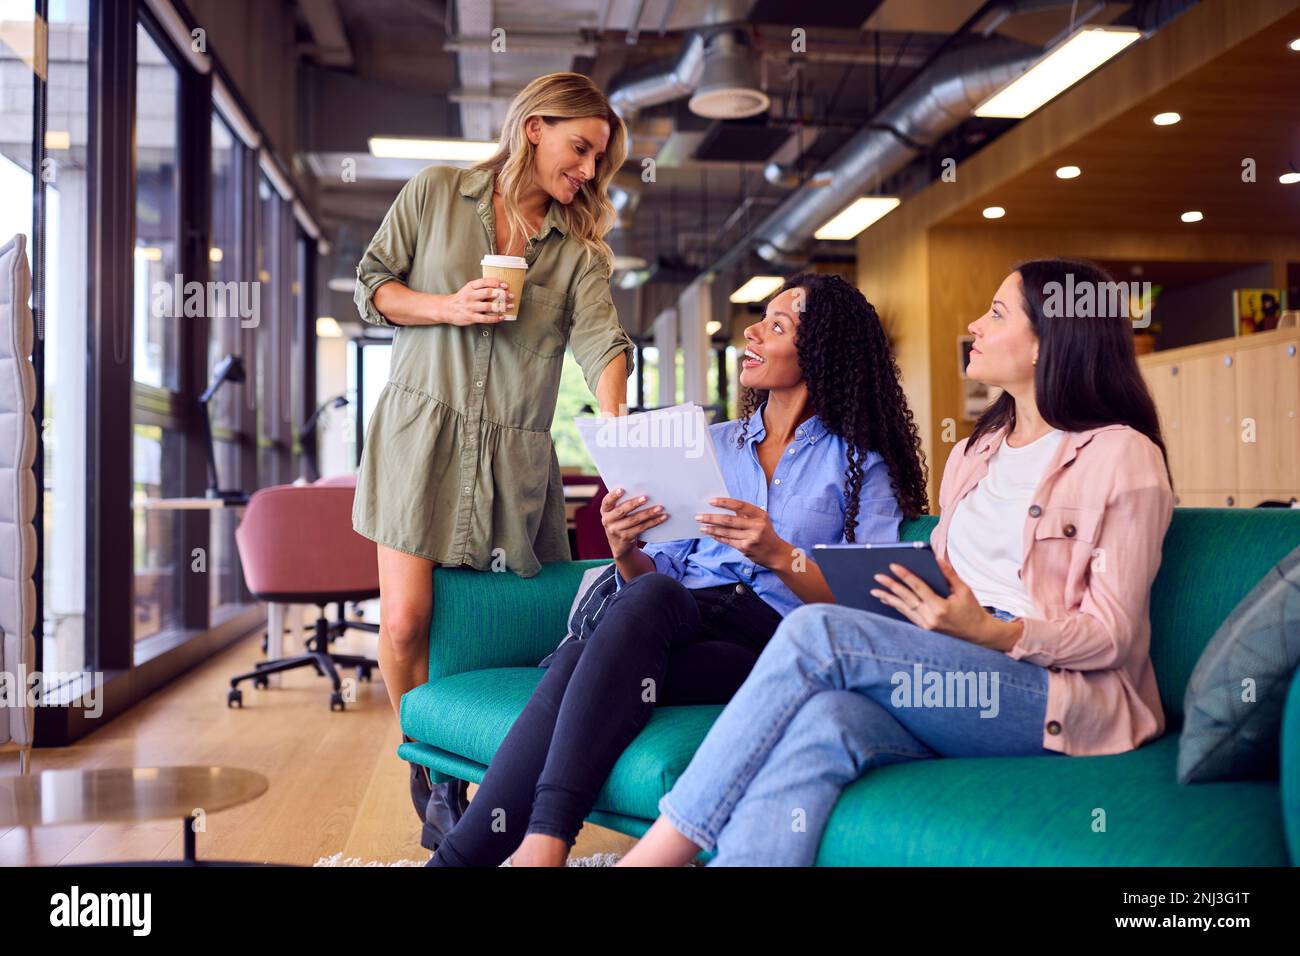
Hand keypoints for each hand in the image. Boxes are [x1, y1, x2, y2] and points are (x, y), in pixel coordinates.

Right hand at [436, 278, 514, 325]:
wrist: (447, 308)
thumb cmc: (461, 298)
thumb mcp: (469, 288)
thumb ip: (481, 287)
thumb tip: (499, 287)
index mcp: (470, 286)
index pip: (485, 282)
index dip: (496, 283)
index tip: (505, 285)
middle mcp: (470, 295)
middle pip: (488, 293)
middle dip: (501, 294)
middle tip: (511, 296)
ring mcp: (470, 307)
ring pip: (488, 306)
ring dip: (501, 306)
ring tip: (509, 306)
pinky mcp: (471, 317)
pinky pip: (485, 318)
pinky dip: (495, 318)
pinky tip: (502, 317)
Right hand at [600, 488, 666, 559]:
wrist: (619, 545)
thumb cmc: (620, 521)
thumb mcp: (615, 513)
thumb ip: (622, 503)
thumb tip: (642, 489)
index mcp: (604, 511)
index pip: (607, 502)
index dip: (613, 496)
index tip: (622, 490)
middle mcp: (607, 521)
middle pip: (621, 511)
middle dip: (634, 504)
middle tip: (645, 498)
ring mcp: (616, 531)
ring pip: (634, 520)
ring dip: (648, 513)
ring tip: (660, 508)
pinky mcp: (626, 538)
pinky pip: (642, 528)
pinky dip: (653, 522)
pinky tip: (662, 517)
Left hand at [696, 497, 785, 567]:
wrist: (776, 553)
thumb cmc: (765, 534)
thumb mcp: (760, 520)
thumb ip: (746, 515)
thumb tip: (723, 508)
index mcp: (760, 515)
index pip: (740, 505)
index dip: (724, 502)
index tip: (711, 501)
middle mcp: (756, 526)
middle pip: (729, 520)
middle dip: (712, 518)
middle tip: (699, 516)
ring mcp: (751, 538)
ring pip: (726, 532)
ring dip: (712, 529)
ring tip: (701, 526)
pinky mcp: (746, 548)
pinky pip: (728, 541)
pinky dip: (718, 537)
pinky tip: (710, 534)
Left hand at [869, 556, 1020, 650]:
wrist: (978, 634)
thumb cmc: (972, 610)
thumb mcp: (964, 590)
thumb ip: (949, 575)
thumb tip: (937, 558)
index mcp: (941, 607)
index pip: (918, 588)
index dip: (905, 576)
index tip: (893, 566)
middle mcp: (931, 618)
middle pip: (906, 599)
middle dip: (891, 586)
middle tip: (877, 576)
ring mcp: (926, 626)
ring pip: (903, 609)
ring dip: (889, 598)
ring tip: (875, 590)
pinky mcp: (924, 630)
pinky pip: (907, 616)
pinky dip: (897, 607)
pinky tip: (888, 600)